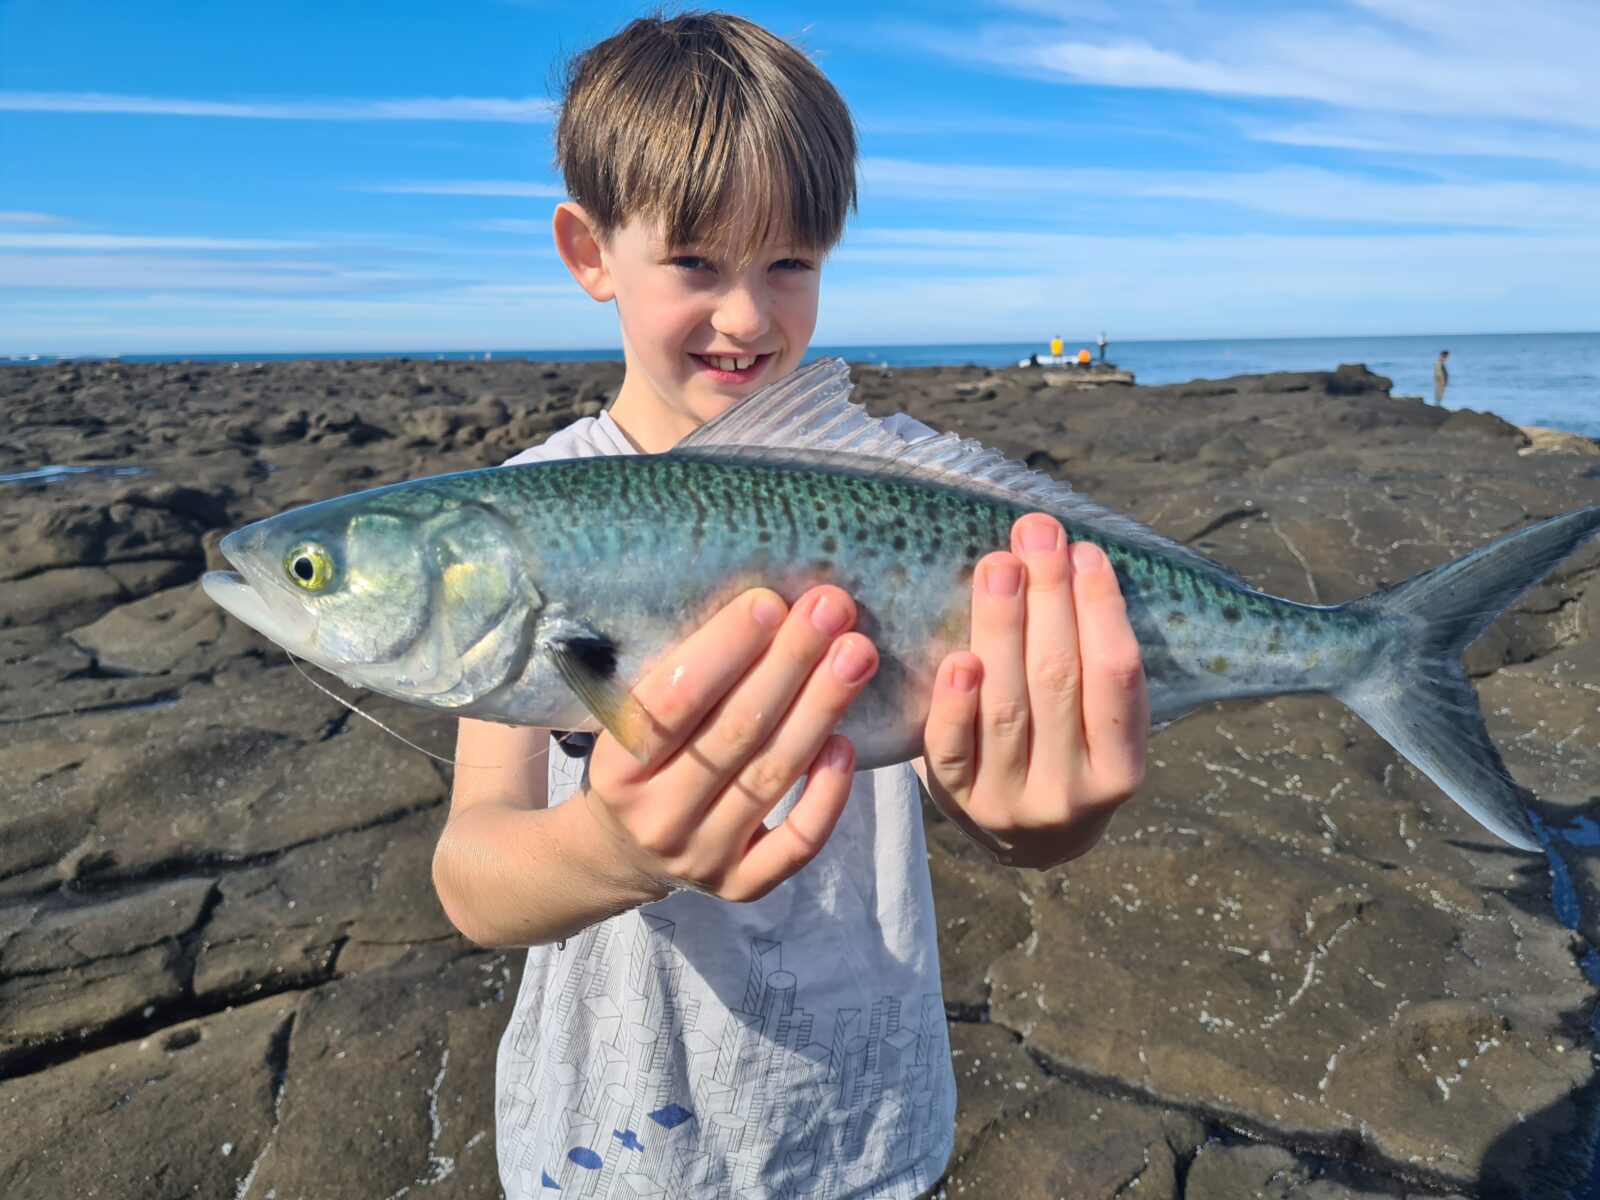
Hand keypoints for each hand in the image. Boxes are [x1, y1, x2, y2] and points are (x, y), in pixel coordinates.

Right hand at [573, 586, 877, 902]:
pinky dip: (826, 795)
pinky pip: (796, 844)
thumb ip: (675, 674)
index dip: (724, 650)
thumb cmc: (638, 759)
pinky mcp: (742, 885)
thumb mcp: (624, 720)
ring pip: (771, 777)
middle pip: (735, 733)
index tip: (770, 601)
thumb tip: (759, 602)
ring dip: (820, 708)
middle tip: (833, 609)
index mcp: (614, 767)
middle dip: (790, 663)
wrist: (620, 852)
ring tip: (857, 654)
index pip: (673, 702)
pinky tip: (847, 744)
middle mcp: (656, 817)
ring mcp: (701, 857)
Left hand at [922, 513, 1147, 867]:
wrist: (1025, 839)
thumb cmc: (1065, 752)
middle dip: (1050, 599)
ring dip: (1002, 628)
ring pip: (1006, 706)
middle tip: (1036, 535)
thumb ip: (1090, 660)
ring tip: (999, 566)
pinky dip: (953, 701)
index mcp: (1120, 770)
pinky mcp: (956, 800)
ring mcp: (1009, 801)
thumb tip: (1073, 557)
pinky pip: (950, 748)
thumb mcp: (1098, 726)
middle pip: (1058, 680)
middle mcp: (1069, 793)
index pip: (1116, 677)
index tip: (1086, 552)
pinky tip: (959, 656)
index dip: (1103, 612)